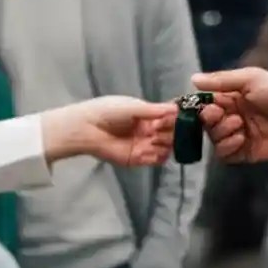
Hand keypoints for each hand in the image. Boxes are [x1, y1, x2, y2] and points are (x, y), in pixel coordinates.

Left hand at [40, 96, 176, 166]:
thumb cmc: (108, 112)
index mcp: (147, 116)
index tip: (180, 118)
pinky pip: (155, 160)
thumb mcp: (133, 106)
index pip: (168, 119)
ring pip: (166, 148)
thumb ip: (155, 110)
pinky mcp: (137, 159)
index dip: (175, 119)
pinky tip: (155, 150)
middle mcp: (148, 131)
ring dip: (166, 144)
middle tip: (165, 129)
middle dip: (173, 133)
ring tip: (156, 138)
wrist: (88, 128)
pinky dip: (159, 156)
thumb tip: (177, 109)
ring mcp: (143, 146)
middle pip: (170, 134)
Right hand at [191, 67, 267, 162]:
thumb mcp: (251, 78)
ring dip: (221, 132)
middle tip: (222, 114)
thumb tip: (193, 79)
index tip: (201, 106)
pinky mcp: (245, 152)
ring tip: (239, 124)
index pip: (205, 103)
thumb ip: (222, 80)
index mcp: (231, 98)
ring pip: (213, 139)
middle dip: (210, 119)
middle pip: (206, 123)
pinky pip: (225, 155)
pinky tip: (241, 138)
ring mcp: (237, 135)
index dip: (199, 106)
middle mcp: (231, 116)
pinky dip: (228, 147)